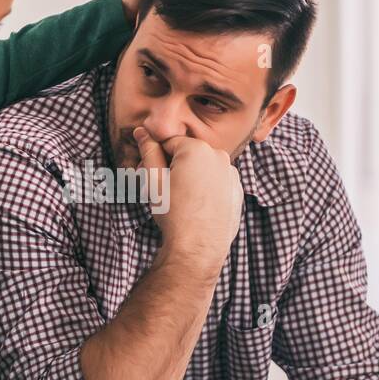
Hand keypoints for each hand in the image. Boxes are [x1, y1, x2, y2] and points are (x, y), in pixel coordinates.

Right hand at [134, 127, 242, 270]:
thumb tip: (142, 131)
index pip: (169, 143)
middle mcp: (219, 156)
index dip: (158, 159)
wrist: (198, 248)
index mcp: (197, 149)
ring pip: (203, 168)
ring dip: (192, 177)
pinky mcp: (237, 190)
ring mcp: (231, 173)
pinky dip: (207, 189)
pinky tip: (198, 206)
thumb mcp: (153, 180)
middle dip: (176, 167)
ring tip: (184, 201)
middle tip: (167, 191)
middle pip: (189, 154)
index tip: (154, 177)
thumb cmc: (173, 214)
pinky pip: (217, 182)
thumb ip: (148, 151)